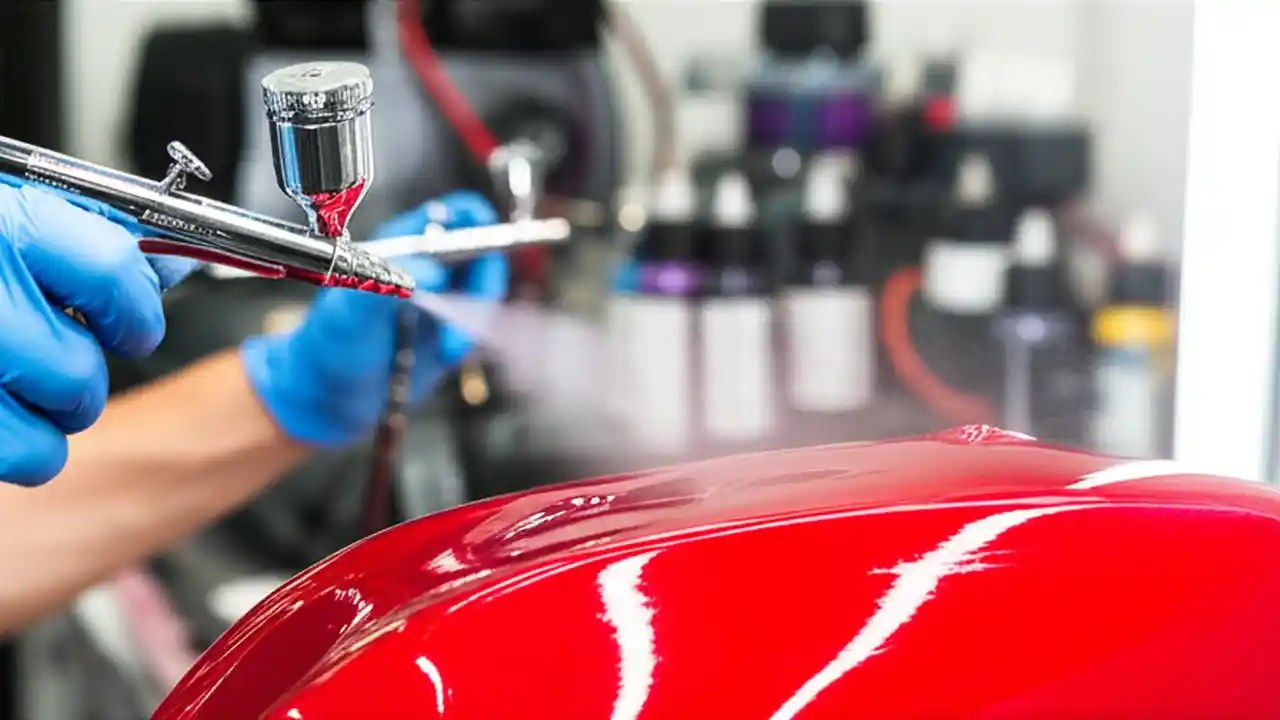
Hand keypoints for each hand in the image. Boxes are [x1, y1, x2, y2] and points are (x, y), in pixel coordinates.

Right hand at [0, 184, 172, 485]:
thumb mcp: (2, 216)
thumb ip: (81, 239)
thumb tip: (166, 264)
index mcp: (1, 227)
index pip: (112, 270)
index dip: (135, 309)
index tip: (133, 325)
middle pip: (77, 375)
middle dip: (78, 382)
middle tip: (55, 364)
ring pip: (43, 443)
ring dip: (43, 430)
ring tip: (15, 395)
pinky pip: (6, 459)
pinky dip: (8, 451)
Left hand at [240, 191, 508, 446]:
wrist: (331, 395)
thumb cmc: (330, 345)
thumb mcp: (351, 311)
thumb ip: (387, 281)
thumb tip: (431, 270)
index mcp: (405, 244)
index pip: (457, 215)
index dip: (478, 225)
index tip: (483, 254)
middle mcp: (431, 266)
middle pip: (486, 254)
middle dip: (483, 286)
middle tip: (464, 316)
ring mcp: (445, 299)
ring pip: (488, 293)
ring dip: (477, 321)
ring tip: (448, 348)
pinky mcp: (453, 331)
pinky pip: (483, 326)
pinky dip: (474, 340)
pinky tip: (448, 355)